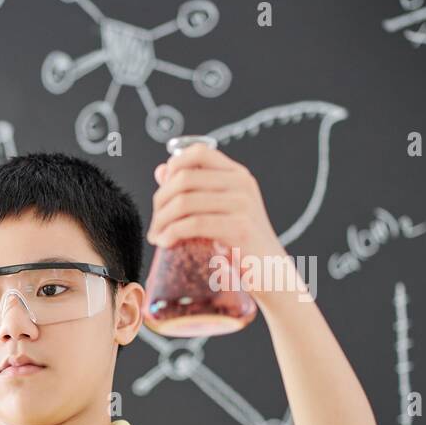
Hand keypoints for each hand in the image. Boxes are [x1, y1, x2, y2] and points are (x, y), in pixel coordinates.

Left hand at [147, 143, 299, 298]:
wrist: (270, 272)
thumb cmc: (240, 245)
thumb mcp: (217, 212)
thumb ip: (192, 189)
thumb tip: (162, 170)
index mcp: (237, 175)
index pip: (199, 152)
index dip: (173, 167)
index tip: (162, 193)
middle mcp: (242, 184)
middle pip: (184, 178)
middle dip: (160, 202)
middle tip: (154, 224)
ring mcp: (243, 204)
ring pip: (184, 201)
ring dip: (161, 221)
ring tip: (157, 236)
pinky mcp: (240, 228)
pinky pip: (194, 224)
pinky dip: (172, 233)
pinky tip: (165, 243)